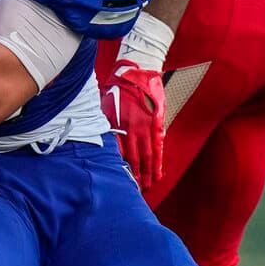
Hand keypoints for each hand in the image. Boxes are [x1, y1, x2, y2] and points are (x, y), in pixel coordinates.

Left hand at [101, 63, 165, 190]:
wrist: (136, 73)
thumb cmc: (117, 89)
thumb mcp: (105, 108)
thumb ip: (106, 126)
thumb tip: (105, 143)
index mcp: (116, 126)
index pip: (118, 154)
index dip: (120, 170)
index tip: (119, 182)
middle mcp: (130, 130)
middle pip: (133, 159)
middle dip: (135, 177)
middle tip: (135, 192)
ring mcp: (145, 128)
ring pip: (147, 156)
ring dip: (148, 173)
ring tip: (149, 187)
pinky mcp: (157, 124)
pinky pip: (158, 147)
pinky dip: (159, 161)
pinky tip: (159, 173)